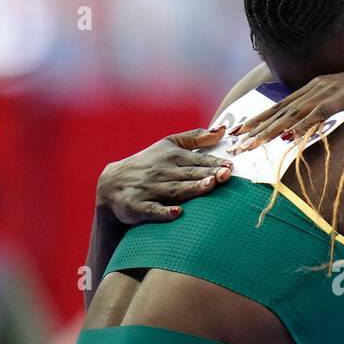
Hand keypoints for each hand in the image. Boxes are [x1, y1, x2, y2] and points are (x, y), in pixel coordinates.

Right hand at [96, 126, 232, 224]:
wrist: (111, 184)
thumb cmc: (149, 163)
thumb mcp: (168, 145)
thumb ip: (195, 138)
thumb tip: (223, 130)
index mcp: (170, 156)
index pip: (196, 160)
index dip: (213, 163)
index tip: (231, 165)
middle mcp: (160, 172)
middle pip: (188, 174)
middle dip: (207, 174)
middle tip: (226, 175)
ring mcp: (149, 189)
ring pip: (173, 190)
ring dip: (191, 189)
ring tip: (209, 186)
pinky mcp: (137, 206)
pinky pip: (152, 209)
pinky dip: (163, 212)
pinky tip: (177, 213)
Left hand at [229, 68, 343, 151]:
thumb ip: (325, 113)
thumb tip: (305, 131)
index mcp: (317, 86)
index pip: (282, 104)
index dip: (259, 118)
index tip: (239, 131)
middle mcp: (320, 85)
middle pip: (282, 108)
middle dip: (257, 125)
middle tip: (235, 141)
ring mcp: (333, 89)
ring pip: (295, 111)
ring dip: (271, 128)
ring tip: (252, 143)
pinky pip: (320, 114)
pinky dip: (302, 125)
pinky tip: (287, 136)